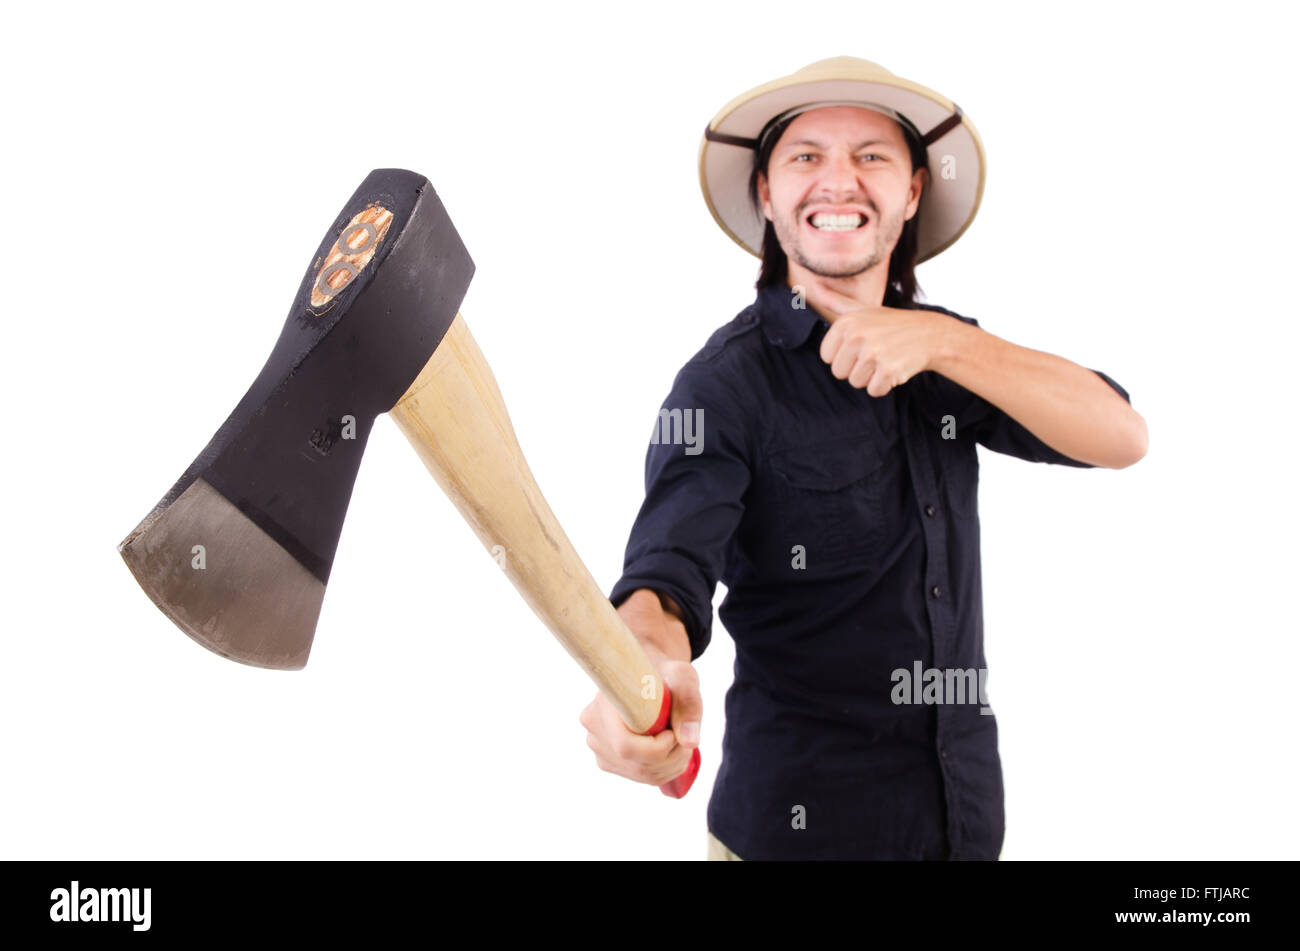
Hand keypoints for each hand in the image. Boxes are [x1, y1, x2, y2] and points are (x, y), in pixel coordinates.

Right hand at [579, 657, 700, 787]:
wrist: (648, 677)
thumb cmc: (664, 672)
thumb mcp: (682, 677)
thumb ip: (688, 704)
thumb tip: (690, 742)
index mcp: (604, 704)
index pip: (626, 746)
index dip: (657, 748)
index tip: (673, 731)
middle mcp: (594, 730)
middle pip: (637, 764)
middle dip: (671, 757)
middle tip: (685, 736)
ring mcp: (599, 748)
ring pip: (641, 774)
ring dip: (671, 765)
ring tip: (680, 740)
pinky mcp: (609, 761)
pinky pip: (640, 777)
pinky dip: (663, 770)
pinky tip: (671, 751)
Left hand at [801, 279, 944, 396]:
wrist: (929, 334)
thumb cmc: (890, 324)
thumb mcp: (861, 309)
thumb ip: (834, 302)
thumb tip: (807, 287)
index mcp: (846, 323)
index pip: (826, 357)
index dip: (844, 356)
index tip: (861, 345)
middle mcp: (857, 336)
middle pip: (839, 372)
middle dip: (856, 368)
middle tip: (876, 353)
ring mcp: (873, 353)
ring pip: (856, 383)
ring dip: (871, 377)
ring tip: (886, 359)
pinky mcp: (888, 370)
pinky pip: (874, 391)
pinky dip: (885, 385)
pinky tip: (895, 368)